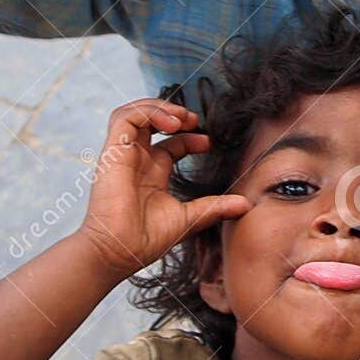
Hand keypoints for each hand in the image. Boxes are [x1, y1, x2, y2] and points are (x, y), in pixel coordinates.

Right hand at [77, 99, 251, 276]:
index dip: (190, 137)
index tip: (209, 143)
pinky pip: (124, 117)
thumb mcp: (190, 218)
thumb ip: (215, 208)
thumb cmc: (146, 240)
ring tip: (182, 119)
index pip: (170, 143)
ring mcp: (123, 155)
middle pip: (151, 122)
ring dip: (160, 108)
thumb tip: (247, 205)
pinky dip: (147, 111)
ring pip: (135, 113)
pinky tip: (170, 124)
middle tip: (194, 120)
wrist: (120, 251)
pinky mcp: (112, 151)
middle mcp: (136, 161)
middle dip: (174, 113)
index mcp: (152, 174)